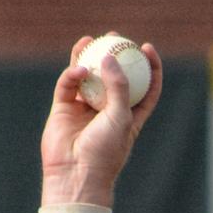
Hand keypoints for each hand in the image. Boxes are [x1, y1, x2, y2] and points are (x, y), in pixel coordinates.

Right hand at [40, 36, 165, 207]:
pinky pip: (69, 85)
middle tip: (114, 38)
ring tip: (90, 40)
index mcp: (130, 116)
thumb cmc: (105, 152)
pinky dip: (72, 75)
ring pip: (88, 77)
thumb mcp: (121, 118)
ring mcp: (84, 109)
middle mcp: (107, 110)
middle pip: (114, 77)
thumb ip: (119, 87)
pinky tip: (78, 70)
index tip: (146, 47)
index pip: (146, 87)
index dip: (149, 67)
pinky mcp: (63, 109)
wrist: (74, 174)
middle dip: (115, 55)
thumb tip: (110, 57)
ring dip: (88, 57)